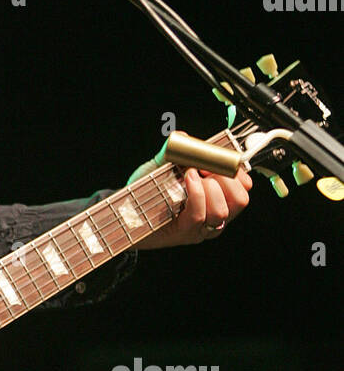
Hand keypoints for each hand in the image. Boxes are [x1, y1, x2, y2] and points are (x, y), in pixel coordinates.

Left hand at [128, 143, 252, 248]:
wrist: (125, 213)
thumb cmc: (146, 192)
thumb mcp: (161, 166)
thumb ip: (174, 151)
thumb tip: (184, 137)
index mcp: (217, 198)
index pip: (244, 186)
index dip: (236, 171)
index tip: (218, 160)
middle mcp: (214, 215)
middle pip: (240, 200)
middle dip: (225, 179)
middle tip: (204, 169)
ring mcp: (202, 227)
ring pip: (223, 210)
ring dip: (208, 188)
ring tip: (190, 176)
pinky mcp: (186, 233)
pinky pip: (199, 215)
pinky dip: (195, 194)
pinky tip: (186, 180)